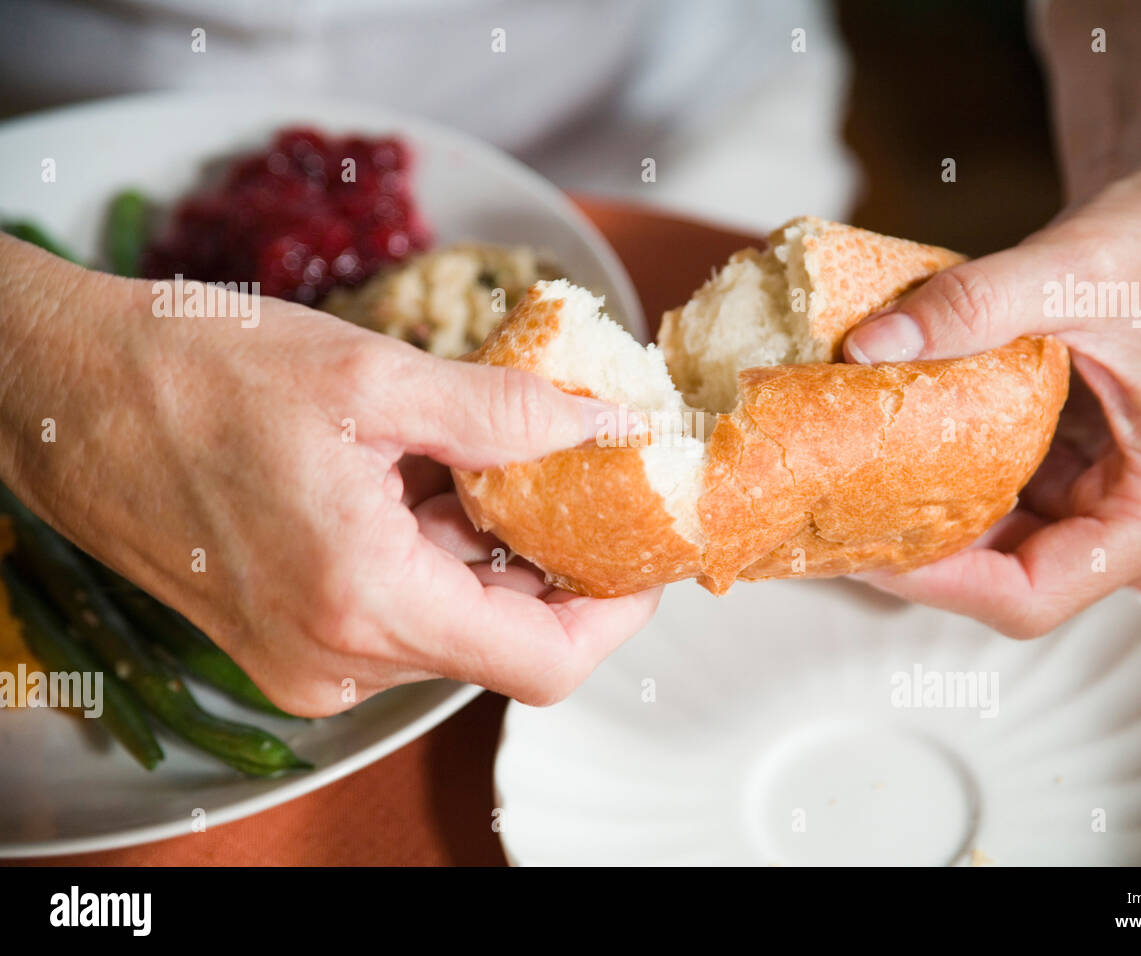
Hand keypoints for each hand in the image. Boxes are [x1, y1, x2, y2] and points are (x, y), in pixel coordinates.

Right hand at [0, 239, 658, 713]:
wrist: (63, 391)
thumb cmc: (192, 373)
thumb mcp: (373, 378)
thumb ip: (508, 413)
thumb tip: (608, 424)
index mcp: (364, 603)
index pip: (543, 662)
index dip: (614, 614)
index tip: (641, 553)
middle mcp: (334, 659)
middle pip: (499, 641)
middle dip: (550, 564)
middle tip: (574, 478)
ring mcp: (303, 660)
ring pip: (448, 624)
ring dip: (485, 553)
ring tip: (482, 461)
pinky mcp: (282, 640)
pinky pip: (393, 615)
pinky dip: (430, 558)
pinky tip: (421, 483)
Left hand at [838, 0, 1140, 636]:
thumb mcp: (1068, 271)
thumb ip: (968, 308)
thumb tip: (868, 349)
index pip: (1034, 592)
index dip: (936, 582)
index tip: (862, 546)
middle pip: (1006, 580)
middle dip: (915, 551)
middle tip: (830, 516)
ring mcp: (1110, 510)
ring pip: (995, 551)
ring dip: (920, 521)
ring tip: (843, 489)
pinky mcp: (1078, 484)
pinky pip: (998, 509)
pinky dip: (941, 487)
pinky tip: (885, 459)